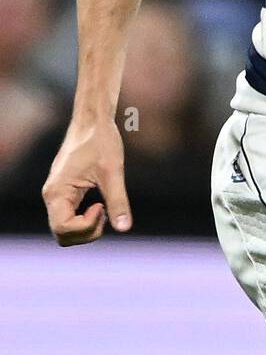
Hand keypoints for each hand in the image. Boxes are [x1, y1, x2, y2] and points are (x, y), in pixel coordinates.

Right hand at [42, 119, 131, 245]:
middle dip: (87, 232)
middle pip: (62, 235)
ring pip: (65, 229)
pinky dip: (84, 220)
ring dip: (86, 228)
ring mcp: (56, 194)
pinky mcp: (63, 192)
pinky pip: (69, 218)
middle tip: (106, 211)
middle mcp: (52, 195)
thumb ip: (117, 201)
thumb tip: (124, 228)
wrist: (93, 120)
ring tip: (104, 208)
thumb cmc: (101, 141)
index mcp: (57, 192)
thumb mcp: (113, 171)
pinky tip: (100, 206)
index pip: (63, 229)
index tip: (102, 207)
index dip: (86, 227)